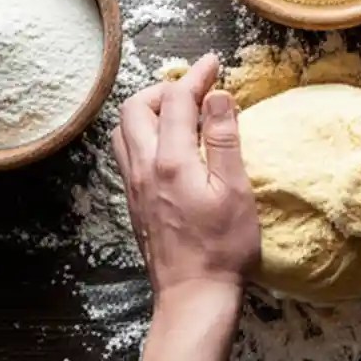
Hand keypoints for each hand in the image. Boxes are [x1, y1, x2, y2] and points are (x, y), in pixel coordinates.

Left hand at [111, 54, 260, 304]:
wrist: (193, 297)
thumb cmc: (222, 248)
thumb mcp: (235, 190)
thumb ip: (223, 138)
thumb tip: (218, 96)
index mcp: (169, 161)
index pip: (176, 100)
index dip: (196, 76)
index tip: (215, 63)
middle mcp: (143, 169)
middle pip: (135, 108)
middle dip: (164, 88)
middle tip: (195, 90)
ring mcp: (134, 187)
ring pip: (125, 131)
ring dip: (148, 111)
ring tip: (181, 114)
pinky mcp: (135, 203)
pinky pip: (128, 153)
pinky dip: (145, 134)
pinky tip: (171, 146)